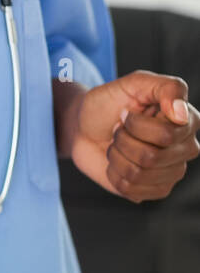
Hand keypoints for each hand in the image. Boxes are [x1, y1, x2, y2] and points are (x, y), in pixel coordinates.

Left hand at [68, 71, 198, 201]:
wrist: (85, 127)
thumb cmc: (110, 103)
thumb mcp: (134, 83)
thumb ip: (166, 88)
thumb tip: (182, 114)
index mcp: (187, 120)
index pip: (166, 135)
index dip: (135, 124)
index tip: (126, 112)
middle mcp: (187, 147)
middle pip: (152, 157)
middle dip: (123, 140)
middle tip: (119, 130)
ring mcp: (173, 171)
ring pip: (139, 174)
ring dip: (117, 156)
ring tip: (117, 144)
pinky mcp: (156, 189)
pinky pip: (131, 189)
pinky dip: (114, 173)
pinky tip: (117, 161)